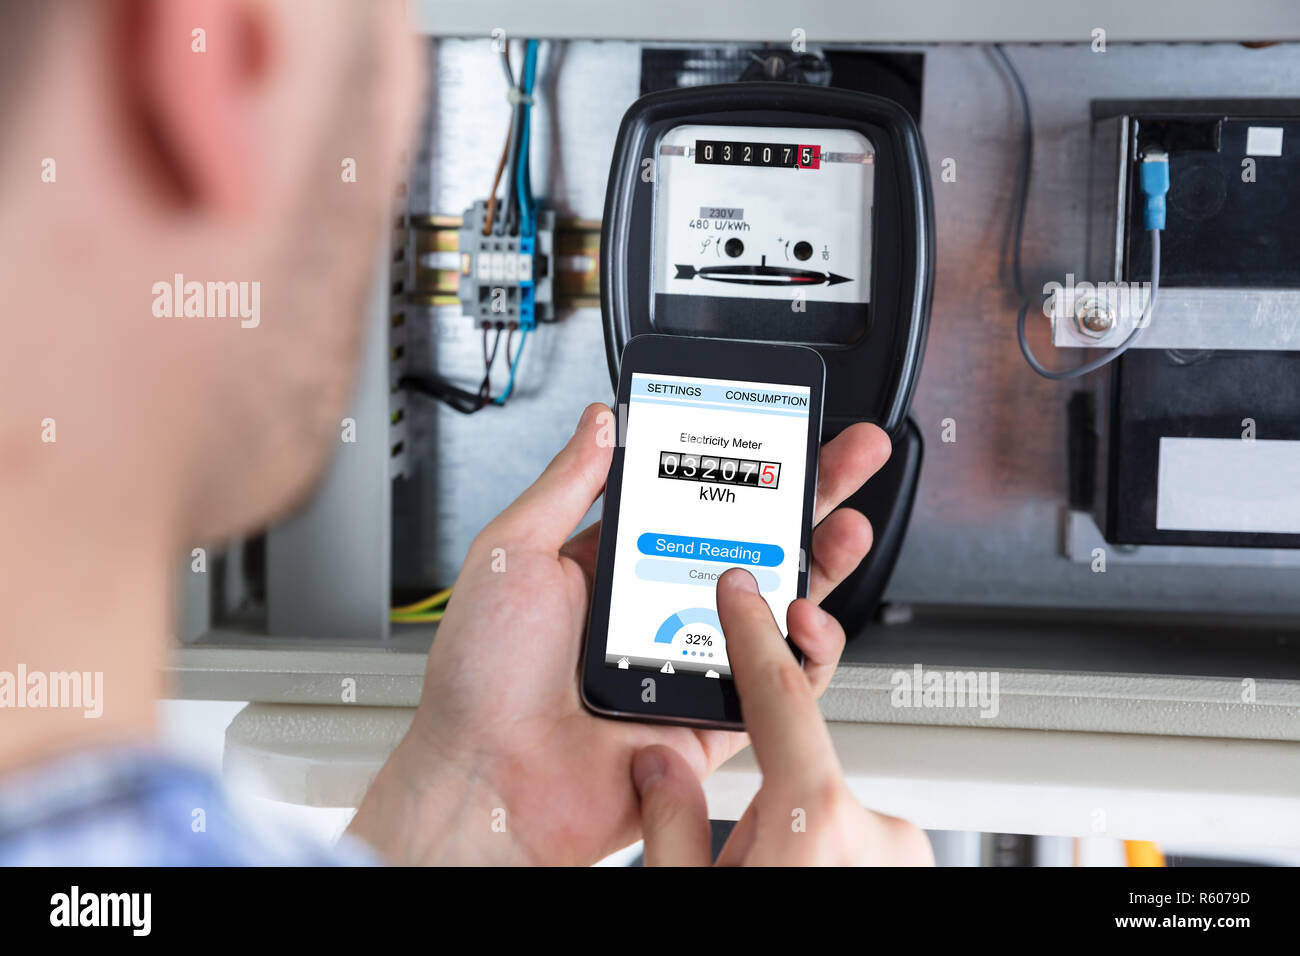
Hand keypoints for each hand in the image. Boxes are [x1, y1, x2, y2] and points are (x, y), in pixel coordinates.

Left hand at [350, 403, 890, 864]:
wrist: (484, 781)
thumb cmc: (479, 679)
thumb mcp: (513, 554)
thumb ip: (566, 485)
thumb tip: (600, 421)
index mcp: (618, 566)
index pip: (697, 500)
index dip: (743, 464)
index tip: (779, 427)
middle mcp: (661, 609)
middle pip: (754, 543)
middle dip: (809, 495)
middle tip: (850, 454)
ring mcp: (693, 664)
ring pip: (779, 607)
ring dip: (823, 563)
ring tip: (846, 527)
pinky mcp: (714, 721)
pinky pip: (778, 684)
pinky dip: (804, 650)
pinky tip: (802, 615)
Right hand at [633, 568, 932, 865]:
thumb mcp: (685, 893)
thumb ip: (671, 822)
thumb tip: (659, 771)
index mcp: (816, 819)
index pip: (779, 695)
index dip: (752, 633)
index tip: (741, 589)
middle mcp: (873, 828)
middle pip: (801, 766)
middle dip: (766, 792)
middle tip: (744, 847)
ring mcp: (904, 852)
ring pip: (825, 810)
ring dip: (795, 837)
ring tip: (765, 880)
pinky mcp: (916, 870)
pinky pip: (854, 841)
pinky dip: (823, 856)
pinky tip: (797, 882)